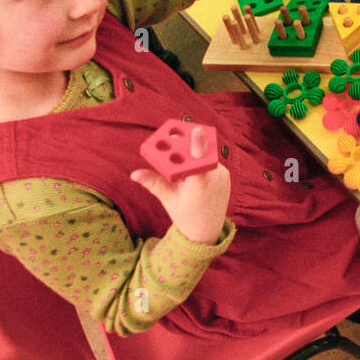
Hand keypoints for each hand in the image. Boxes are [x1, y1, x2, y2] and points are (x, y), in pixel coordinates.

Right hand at [130, 126, 232, 243]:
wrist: (206, 230)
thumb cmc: (184, 214)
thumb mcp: (167, 198)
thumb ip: (153, 183)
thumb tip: (134, 174)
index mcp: (200, 184)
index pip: (199, 160)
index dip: (198, 143)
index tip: (197, 129)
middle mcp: (216, 177)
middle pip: (198, 153)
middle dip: (182, 143)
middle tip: (168, 135)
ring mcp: (223, 174)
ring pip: (204, 155)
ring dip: (189, 153)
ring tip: (176, 154)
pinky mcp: (226, 173)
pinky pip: (210, 160)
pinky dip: (198, 159)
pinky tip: (188, 164)